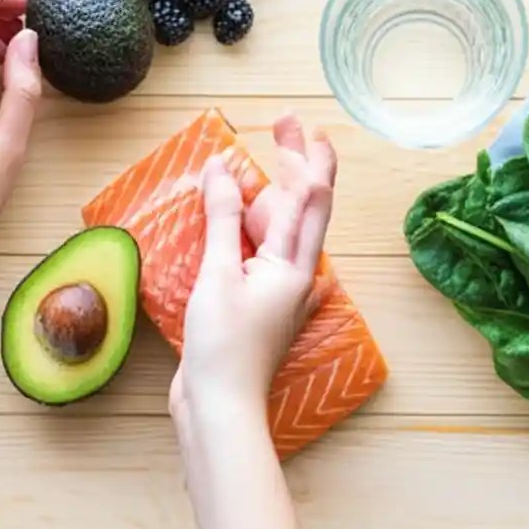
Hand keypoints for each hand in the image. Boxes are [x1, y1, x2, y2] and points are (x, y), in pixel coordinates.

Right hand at [170, 115, 337, 431]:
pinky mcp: (262, 305)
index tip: (292, 121)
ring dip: (272, 192)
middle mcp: (298, 274)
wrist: (220, 407)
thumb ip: (223, 219)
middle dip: (296, 162)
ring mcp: (281, 291)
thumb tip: (221, 167)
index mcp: (295, 264)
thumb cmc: (223, 347)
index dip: (303, 154)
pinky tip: (240, 219)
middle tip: (283, 123)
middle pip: (304, 206)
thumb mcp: (218, 275)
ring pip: (284, 229)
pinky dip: (252, 226)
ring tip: (259, 160)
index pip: (310, 196)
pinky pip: (264, 252)